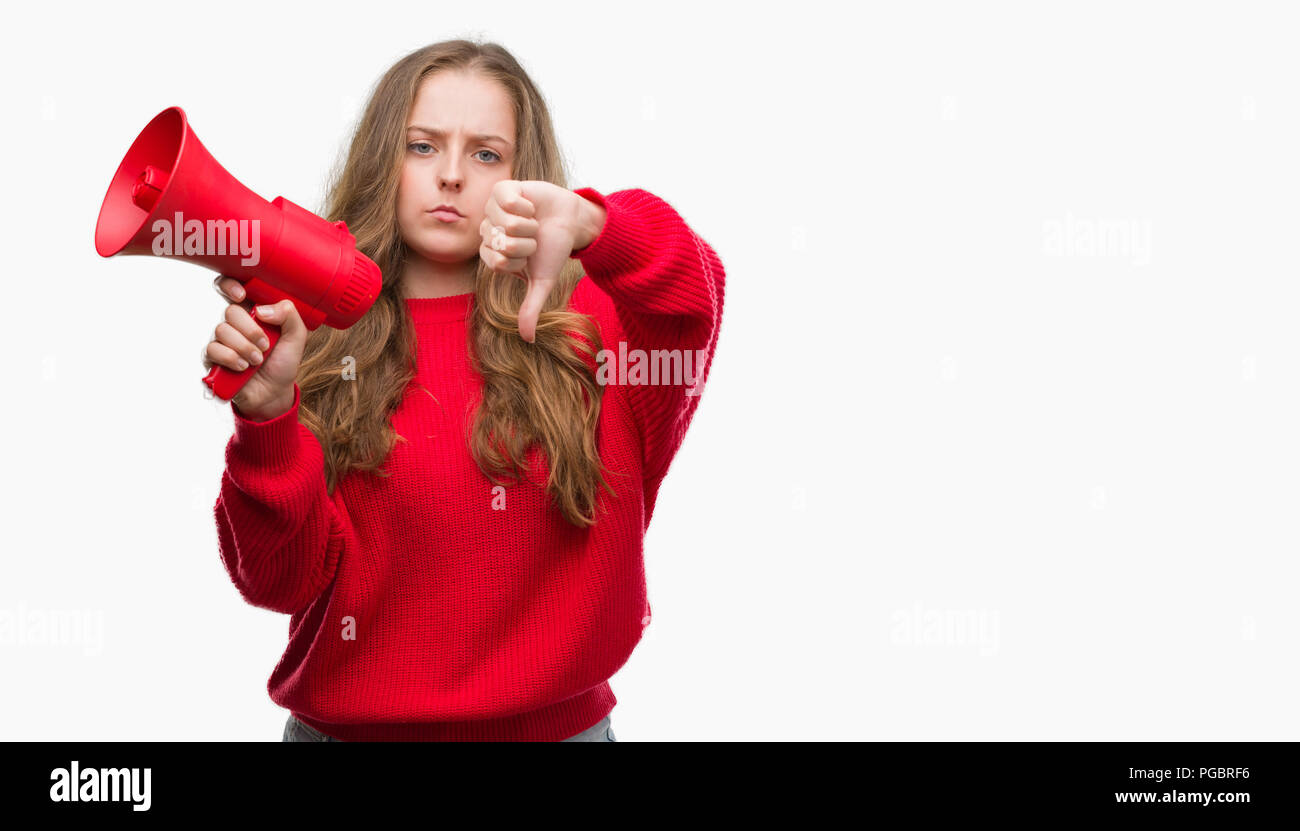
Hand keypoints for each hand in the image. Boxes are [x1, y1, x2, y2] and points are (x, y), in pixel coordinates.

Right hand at [204, 275, 307, 419]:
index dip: (230, 285)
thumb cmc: (283, 362)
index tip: (242, 296)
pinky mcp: (213, 357)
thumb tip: (263, 309)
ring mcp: (223, 339)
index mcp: (254, 311)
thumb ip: (290, 316)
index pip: (233, 287)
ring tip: (257, 360)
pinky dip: (231, 358)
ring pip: (222, 330)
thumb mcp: (297, 337)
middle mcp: (236, 322)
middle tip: (265, 345)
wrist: (274, 393)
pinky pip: (213, 349)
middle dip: (250, 330)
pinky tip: (243, 367)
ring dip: (244, 347)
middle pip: (230, 311)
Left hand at [478, 180, 593, 342]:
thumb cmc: (553, 250)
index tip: (529, 255)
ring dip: (527, 223)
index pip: (495, 260)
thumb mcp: (543, 281)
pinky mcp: (503, 189)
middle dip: (525, 243)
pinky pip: (506, 199)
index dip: (518, 259)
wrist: (571, 221)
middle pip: (499, 242)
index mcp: (492, 253)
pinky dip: (524, 204)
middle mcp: (489, 231)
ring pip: (505, 221)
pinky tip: (530, 205)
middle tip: (534, 238)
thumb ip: (531, 308)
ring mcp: (494, 210)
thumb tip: (527, 340)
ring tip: (533, 221)